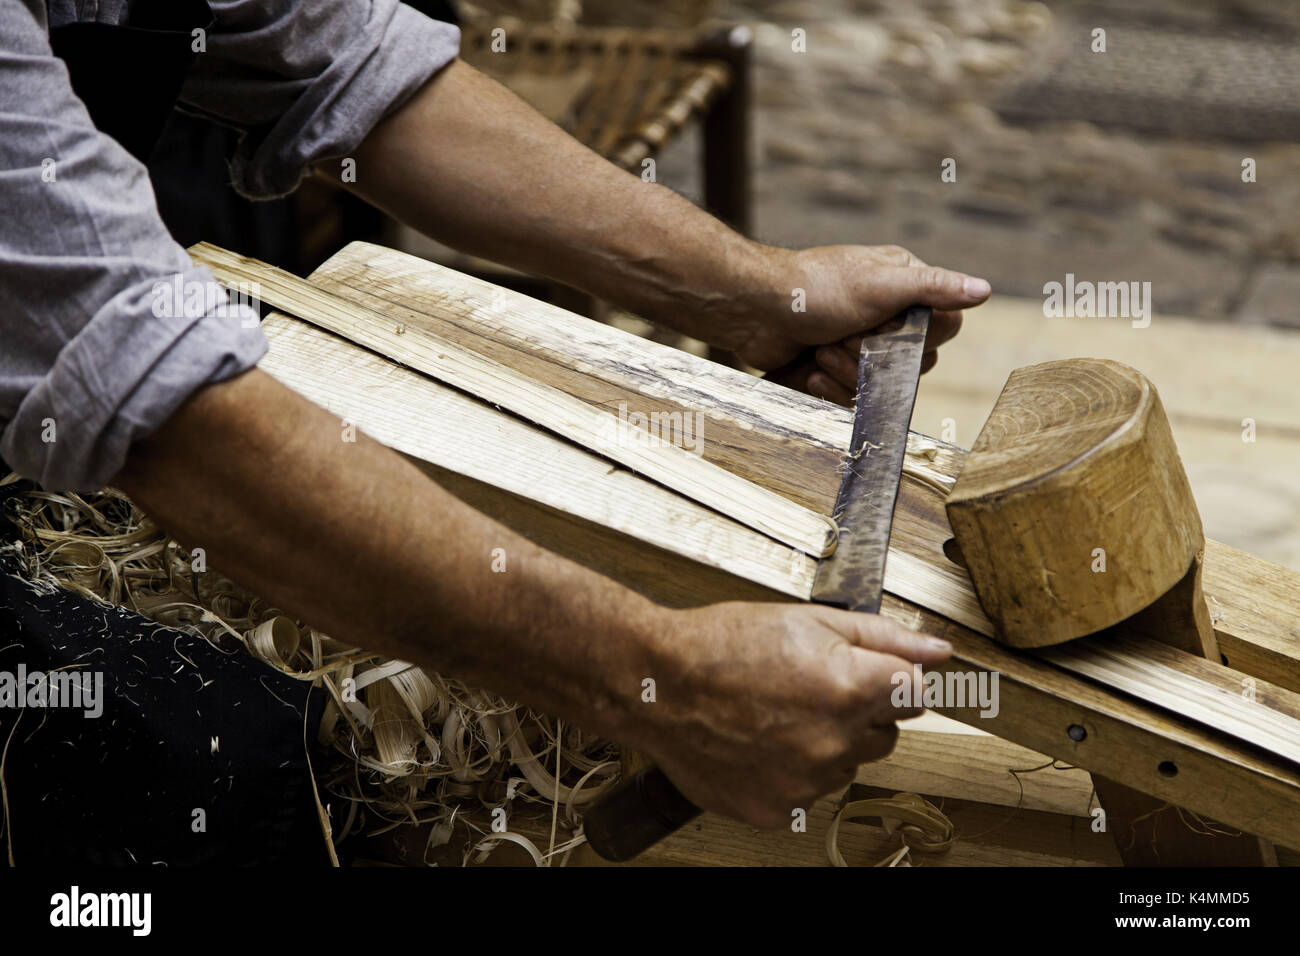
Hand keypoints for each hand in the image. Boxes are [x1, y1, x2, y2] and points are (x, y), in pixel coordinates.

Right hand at [631, 602, 951, 828]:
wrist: (654, 686)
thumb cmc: (721, 646)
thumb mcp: (808, 620)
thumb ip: (883, 639)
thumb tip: (937, 652)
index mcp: (850, 688)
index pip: (916, 694)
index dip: (887, 677)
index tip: (861, 673)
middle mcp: (835, 742)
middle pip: (885, 734)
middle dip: (859, 712)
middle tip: (806, 688)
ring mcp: (806, 783)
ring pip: (847, 765)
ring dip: (826, 743)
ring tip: (776, 714)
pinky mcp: (779, 810)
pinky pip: (808, 793)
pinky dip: (791, 771)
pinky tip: (760, 742)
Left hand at [737, 244, 991, 404]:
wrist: (753, 312)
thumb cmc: (814, 289)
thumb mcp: (881, 283)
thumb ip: (934, 288)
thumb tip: (984, 290)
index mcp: (904, 283)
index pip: (945, 325)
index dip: (919, 337)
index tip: (888, 327)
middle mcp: (886, 312)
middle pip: (914, 361)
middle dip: (875, 358)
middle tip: (844, 336)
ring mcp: (859, 343)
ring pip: (881, 383)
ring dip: (848, 373)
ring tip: (821, 350)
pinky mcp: (833, 368)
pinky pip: (851, 396)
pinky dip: (829, 387)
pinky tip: (810, 369)